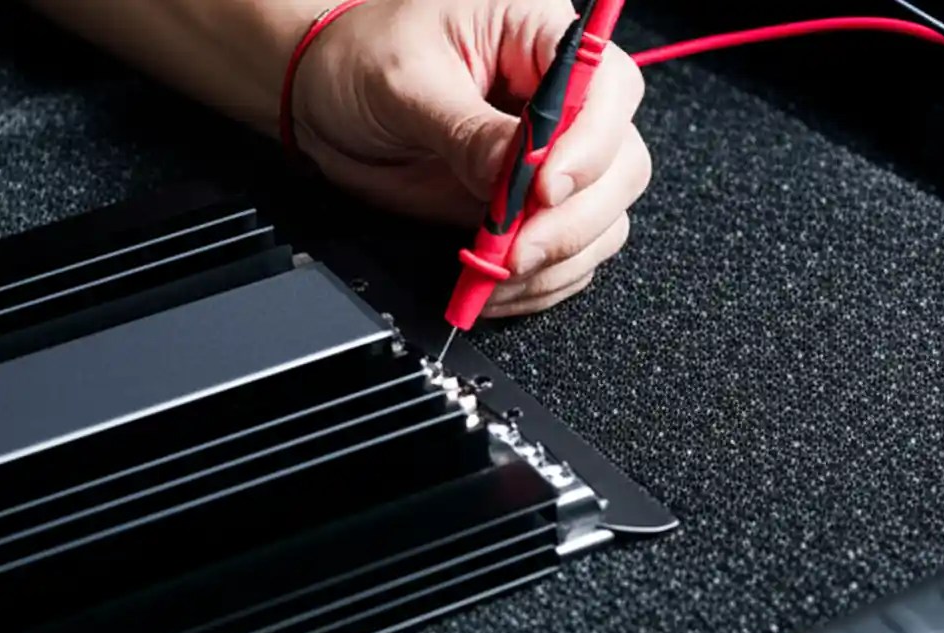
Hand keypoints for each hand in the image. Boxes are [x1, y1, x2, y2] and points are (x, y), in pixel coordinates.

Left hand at [293, 0, 651, 316]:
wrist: (323, 98)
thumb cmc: (359, 60)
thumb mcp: (405, 84)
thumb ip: (467, 131)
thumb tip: (518, 174)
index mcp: (540, 36)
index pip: (610, 88)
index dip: (591, 145)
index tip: (544, 189)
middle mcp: (563, 99)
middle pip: (621, 164)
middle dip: (573, 219)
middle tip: (516, 250)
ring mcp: (554, 158)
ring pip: (605, 217)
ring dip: (559, 259)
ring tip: (497, 273)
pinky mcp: (533, 207)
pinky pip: (570, 253)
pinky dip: (542, 280)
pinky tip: (498, 284)